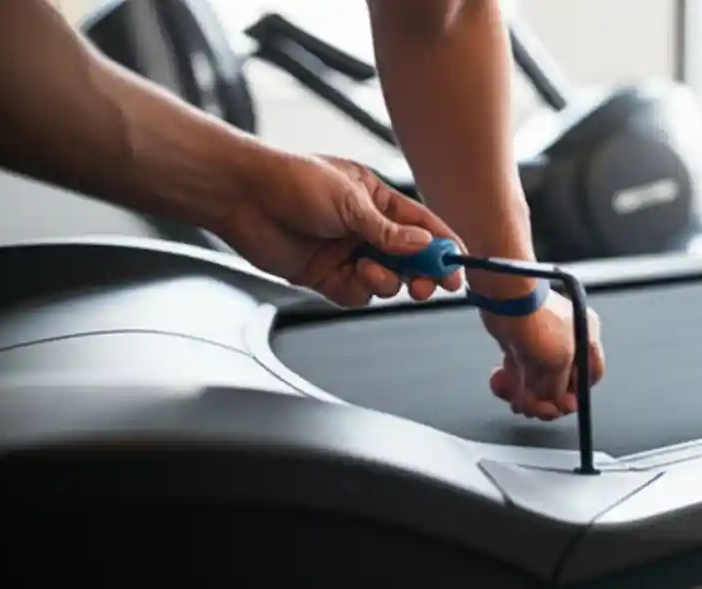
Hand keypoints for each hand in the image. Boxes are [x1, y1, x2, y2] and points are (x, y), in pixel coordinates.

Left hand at [218, 151, 463, 305]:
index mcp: (378, 200)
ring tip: (367, 269)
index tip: (458, 266)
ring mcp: (348, 253)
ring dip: (385, 280)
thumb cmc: (292, 182)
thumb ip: (387, 229)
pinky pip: (357, 294)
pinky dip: (358, 290)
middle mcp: (367, 229)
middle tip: (426, 285)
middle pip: (410, 259)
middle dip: (422, 273)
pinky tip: (347, 276)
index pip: (423, 225)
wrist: (242, 197)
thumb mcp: (349, 201)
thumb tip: (425, 244)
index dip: (444, 247)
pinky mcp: (326, 276)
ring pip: (386, 280)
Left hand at [483, 292, 604, 420]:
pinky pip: (520, 373)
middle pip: (562, 383)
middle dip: (547, 399)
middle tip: (534, 409)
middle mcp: (567, 341)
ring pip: (538, 381)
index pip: (589, 377)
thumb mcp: (558, 362)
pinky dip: (513, 383)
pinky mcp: (520, 344)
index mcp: (586, 338)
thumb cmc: (536, 321)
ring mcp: (543, 343)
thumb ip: (558, 388)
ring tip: (516, 400)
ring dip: (527, 395)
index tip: (559, 407)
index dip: (575, 395)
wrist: (505, 300)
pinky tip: (501, 383)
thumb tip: (552, 404)